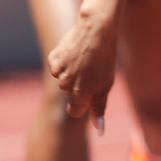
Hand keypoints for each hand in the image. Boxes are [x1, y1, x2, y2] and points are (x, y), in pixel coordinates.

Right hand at [46, 11, 116, 128]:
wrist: (96, 30)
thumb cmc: (105, 59)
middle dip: (79, 86)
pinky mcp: (54, 59)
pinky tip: (76, 53)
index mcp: (80, 94)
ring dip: (72, 73)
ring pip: (64, 79)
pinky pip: (58, 66)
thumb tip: (99, 129)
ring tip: (85, 60)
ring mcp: (58, 72)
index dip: (84, 105)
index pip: (75, 111)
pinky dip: (66, 61)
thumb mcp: (106, 85)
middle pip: (70, 94)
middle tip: (92, 70)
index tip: (90, 94)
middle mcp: (65, 85)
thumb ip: (99, 107)